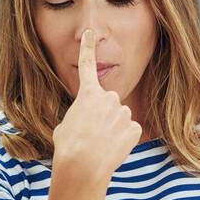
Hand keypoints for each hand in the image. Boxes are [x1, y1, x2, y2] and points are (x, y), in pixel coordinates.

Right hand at [50, 28, 143, 182]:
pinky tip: (113, 150)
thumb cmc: (68, 148)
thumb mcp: (65, 127)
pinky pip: (130, 133)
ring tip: (101, 146)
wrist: (83, 166)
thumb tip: (85, 123)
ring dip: (113, 131)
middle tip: (92, 135)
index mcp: (88, 94)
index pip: (87, 66)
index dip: (88, 49)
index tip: (90, 33)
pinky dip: (123, 142)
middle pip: (109, 104)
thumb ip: (78, 116)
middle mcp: (109, 97)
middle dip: (104, 117)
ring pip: (120, 119)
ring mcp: (124, 112)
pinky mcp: (134, 128)